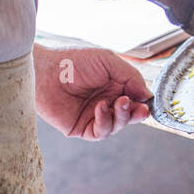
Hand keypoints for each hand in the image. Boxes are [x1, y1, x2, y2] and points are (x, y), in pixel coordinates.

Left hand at [34, 45, 152, 139]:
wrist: (45, 71)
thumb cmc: (74, 62)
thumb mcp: (109, 61)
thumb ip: (131, 76)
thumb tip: (148, 95)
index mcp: (115, 86)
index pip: (136, 98)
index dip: (144, 101)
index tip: (148, 101)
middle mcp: (107, 102)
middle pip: (130, 115)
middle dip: (137, 113)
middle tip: (140, 109)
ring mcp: (95, 116)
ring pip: (118, 125)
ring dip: (122, 116)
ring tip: (118, 103)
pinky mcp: (82, 128)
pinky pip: (100, 132)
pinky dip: (105, 122)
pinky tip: (101, 108)